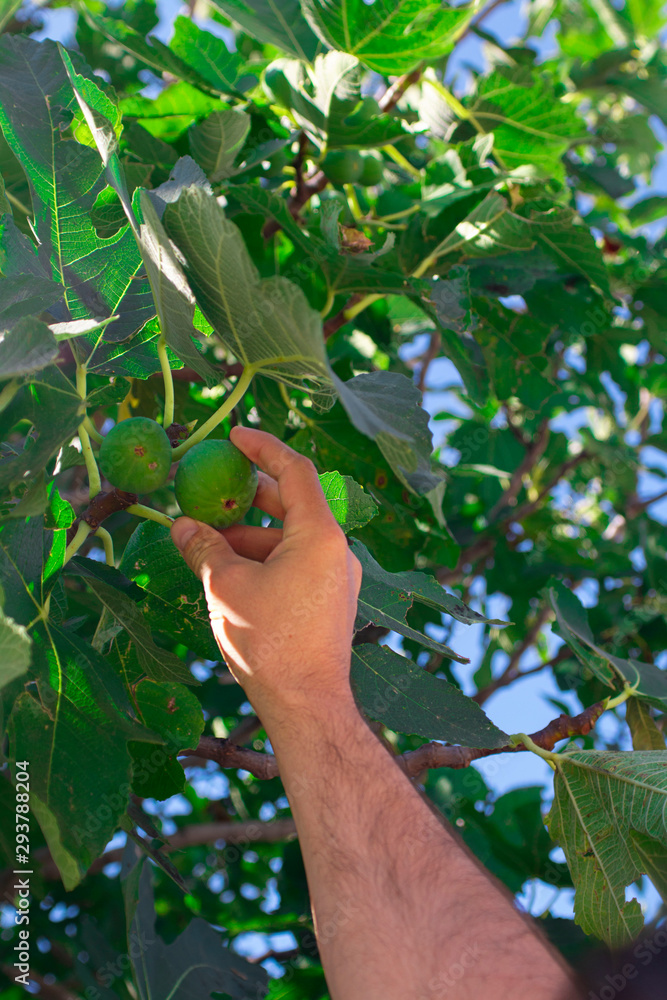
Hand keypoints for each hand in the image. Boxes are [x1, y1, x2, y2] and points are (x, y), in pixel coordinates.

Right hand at [170, 427, 361, 727]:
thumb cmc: (269, 642)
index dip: (264, 448)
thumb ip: (204, 548)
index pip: (296, 471)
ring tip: (206, 543)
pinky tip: (229, 573)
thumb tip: (181, 526)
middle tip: (211, 489)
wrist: (307, 706)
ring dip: (250, 535)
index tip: (235, 436)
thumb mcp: (227, 587)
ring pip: (290, 539)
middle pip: (293, 504)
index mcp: (320, 535)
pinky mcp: (329, 601)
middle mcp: (336, 550)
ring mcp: (336, 577)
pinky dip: (264, 559)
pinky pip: (296, 564)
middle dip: (249, 496)